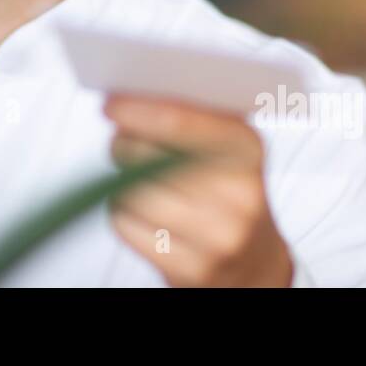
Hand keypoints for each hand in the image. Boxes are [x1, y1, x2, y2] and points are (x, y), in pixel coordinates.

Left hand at [103, 93, 293, 286]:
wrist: (254, 264)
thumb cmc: (232, 192)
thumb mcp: (232, 146)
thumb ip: (192, 114)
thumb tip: (131, 97)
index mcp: (247, 149)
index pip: (179, 121)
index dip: (137, 110)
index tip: (112, 104)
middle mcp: (238, 194)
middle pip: (147, 157)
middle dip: (124, 142)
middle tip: (121, 138)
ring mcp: (216, 237)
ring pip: (132, 192)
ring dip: (122, 180)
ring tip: (134, 176)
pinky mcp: (189, 269)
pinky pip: (127, 226)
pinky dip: (123, 212)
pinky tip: (141, 209)